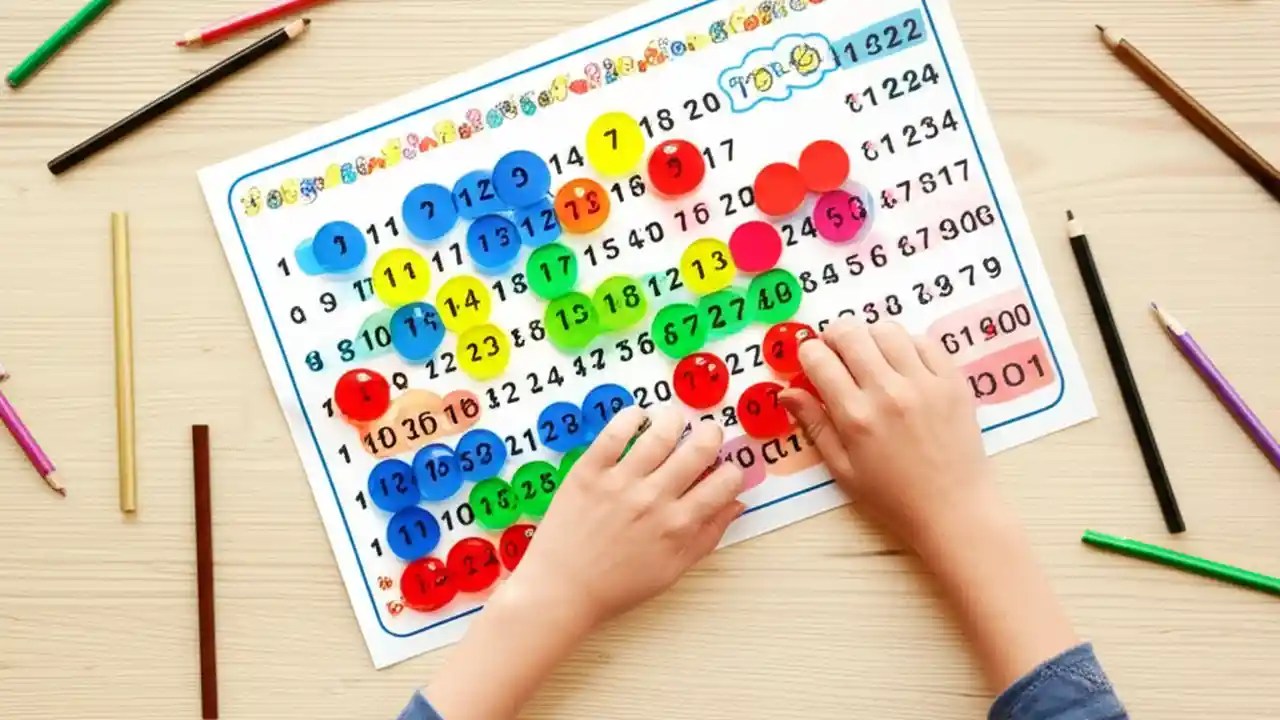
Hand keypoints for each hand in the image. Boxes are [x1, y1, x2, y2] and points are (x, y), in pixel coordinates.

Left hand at [502, 405, 745, 630]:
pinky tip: (637, 418)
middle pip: (699, 448)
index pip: (725, 482)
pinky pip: (615, 431)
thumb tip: (736, 503)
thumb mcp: (673, 569)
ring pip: (661, 432)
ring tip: (674, 421)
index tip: (723, 469)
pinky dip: (631, 417)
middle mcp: (654, 499)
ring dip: (674, 420)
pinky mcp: (589, 471)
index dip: (732, 470)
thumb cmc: (618, 585)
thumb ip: (708, 535)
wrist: (561, 589)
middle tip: (705, 435)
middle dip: (710, 435)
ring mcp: (621, 482)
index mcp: (679, 525)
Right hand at [779, 319, 992, 555]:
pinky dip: (907, 344)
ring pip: (887, 329)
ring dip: (870, 336)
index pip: (818, 358)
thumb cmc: (892, 497)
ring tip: (870, 356)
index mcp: (855, 416)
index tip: (811, 361)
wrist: (953, 510)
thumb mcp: (842, 469)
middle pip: (850, 333)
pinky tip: (902, 364)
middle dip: (834, 335)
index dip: (807, 353)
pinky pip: (924, 341)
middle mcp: (888, 392)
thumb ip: (814, 425)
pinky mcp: (952, 381)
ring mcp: (924, 383)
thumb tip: (786, 393)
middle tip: (836, 351)